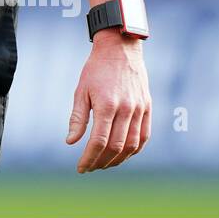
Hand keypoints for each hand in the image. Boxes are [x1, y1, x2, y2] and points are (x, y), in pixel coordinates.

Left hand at [66, 31, 150, 171]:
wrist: (120, 49)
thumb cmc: (96, 70)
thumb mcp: (81, 91)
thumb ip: (78, 118)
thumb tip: (70, 142)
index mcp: (107, 105)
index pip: (99, 141)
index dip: (89, 158)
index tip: (81, 167)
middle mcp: (126, 109)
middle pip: (116, 147)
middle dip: (101, 162)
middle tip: (90, 167)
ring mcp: (139, 109)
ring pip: (131, 145)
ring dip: (118, 160)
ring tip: (104, 164)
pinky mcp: (147, 108)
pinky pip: (144, 136)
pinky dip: (134, 150)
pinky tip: (122, 155)